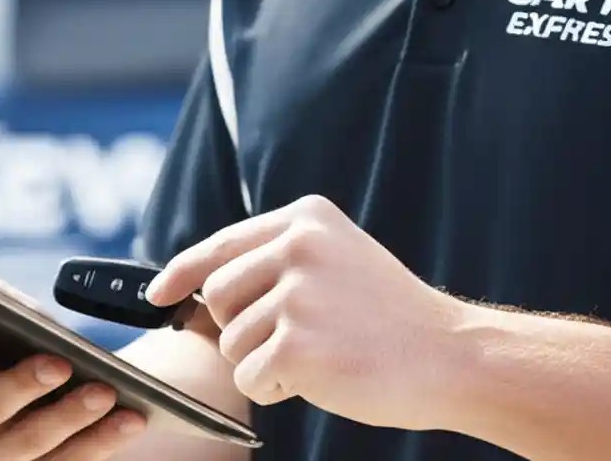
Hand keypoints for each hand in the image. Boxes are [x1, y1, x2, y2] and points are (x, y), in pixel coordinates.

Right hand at [0, 280, 146, 459]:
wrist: (56, 391)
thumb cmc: (21, 347)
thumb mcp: (9, 322)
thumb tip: (1, 301)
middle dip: (22, 385)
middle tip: (59, 364)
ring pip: (31, 441)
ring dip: (70, 415)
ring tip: (105, 392)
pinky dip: (103, 438)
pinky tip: (130, 418)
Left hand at [146, 195, 463, 430]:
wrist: (451, 356)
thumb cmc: (392, 318)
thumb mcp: (338, 263)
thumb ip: (277, 264)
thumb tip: (197, 293)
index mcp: (307, 220)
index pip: (222, 243)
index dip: (182, 271)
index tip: (159, 293)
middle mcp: (299, 248)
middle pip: (218, 296)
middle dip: (240, 327)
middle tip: (294, 339)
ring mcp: (298, 295)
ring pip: (231, 342)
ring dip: (265, 361)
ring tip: (321, 354)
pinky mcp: (298, 344)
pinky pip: (251, 378)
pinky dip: (276, 389)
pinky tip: (322, 377)